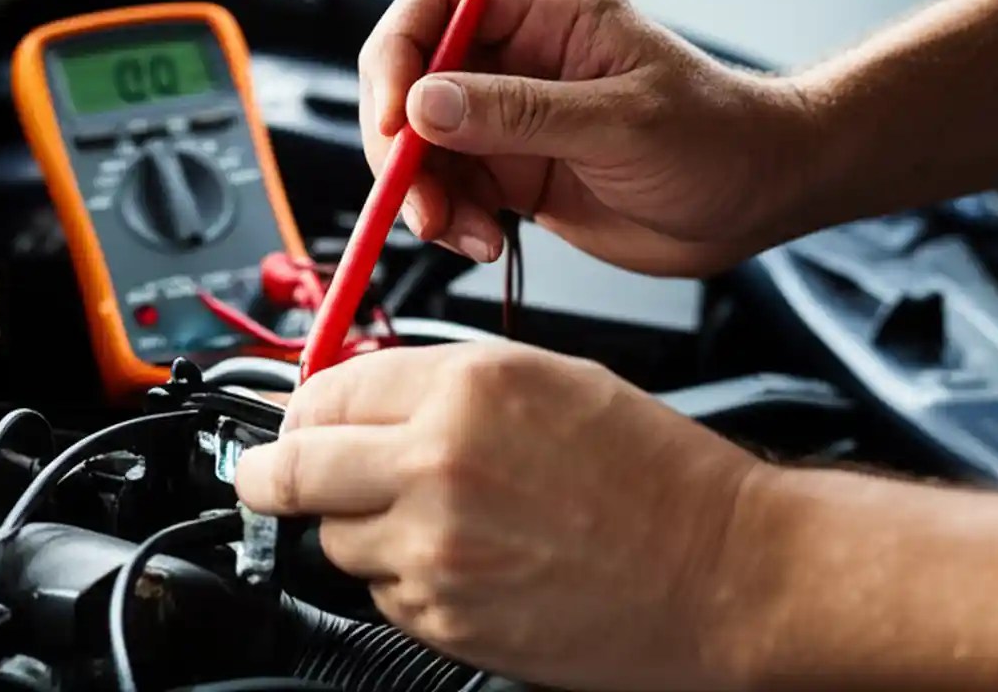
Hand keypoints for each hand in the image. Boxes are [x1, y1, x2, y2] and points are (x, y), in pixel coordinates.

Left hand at [235, 343, 772, 690]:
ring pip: (334, 540)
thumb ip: (439, 382)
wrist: (727, 571)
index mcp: (466, 388)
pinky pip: (383, 594)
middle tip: (271, 479)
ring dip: (357, 528)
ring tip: (433, 521)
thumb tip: (357, 396)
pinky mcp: (445, 618)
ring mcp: (436, 550)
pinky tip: (468, 562)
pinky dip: (404, 578)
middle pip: (294, 470)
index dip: (302, 408)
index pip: (323, 390)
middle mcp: (438, 464)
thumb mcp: (546, 380)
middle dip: (272, 475)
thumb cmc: (655, 474)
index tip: (296, 423)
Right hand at [360, 0, 822, 275]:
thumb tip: (425, 105)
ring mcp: (511, 121)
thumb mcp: (620, 123)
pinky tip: (483, 242)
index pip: (438, 2)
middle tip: (413, 194)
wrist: (754, 201)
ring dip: (424, 194)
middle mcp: (517, 61)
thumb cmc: (716, 138)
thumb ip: (520, 114)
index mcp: (547, 14)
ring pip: (424, 146)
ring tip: (462, 231)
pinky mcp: (512, 173)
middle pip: (413, 79)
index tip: (393, 116)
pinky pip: (451, 192)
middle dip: (400, 141)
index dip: (400, 51)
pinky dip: (450, 222)